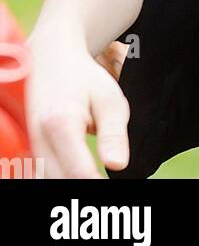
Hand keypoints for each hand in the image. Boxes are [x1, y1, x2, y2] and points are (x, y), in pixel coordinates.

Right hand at [25, 28, 131, 177]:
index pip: (80, 173)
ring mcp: (32, 148)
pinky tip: (84, 171)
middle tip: (109, 179)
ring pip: (52, 182)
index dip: (99, 184)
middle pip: (63, 183)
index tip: (117, 182)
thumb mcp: (109, 99)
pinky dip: (65, 178)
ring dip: (75, 182)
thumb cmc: (85, 79)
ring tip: (98, 174)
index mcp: (61, 124)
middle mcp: (40, 140)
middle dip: (87, 185)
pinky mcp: (32, 153)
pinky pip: (47, 176)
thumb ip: (113, 134)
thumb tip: (118, 166)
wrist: (51, 60)